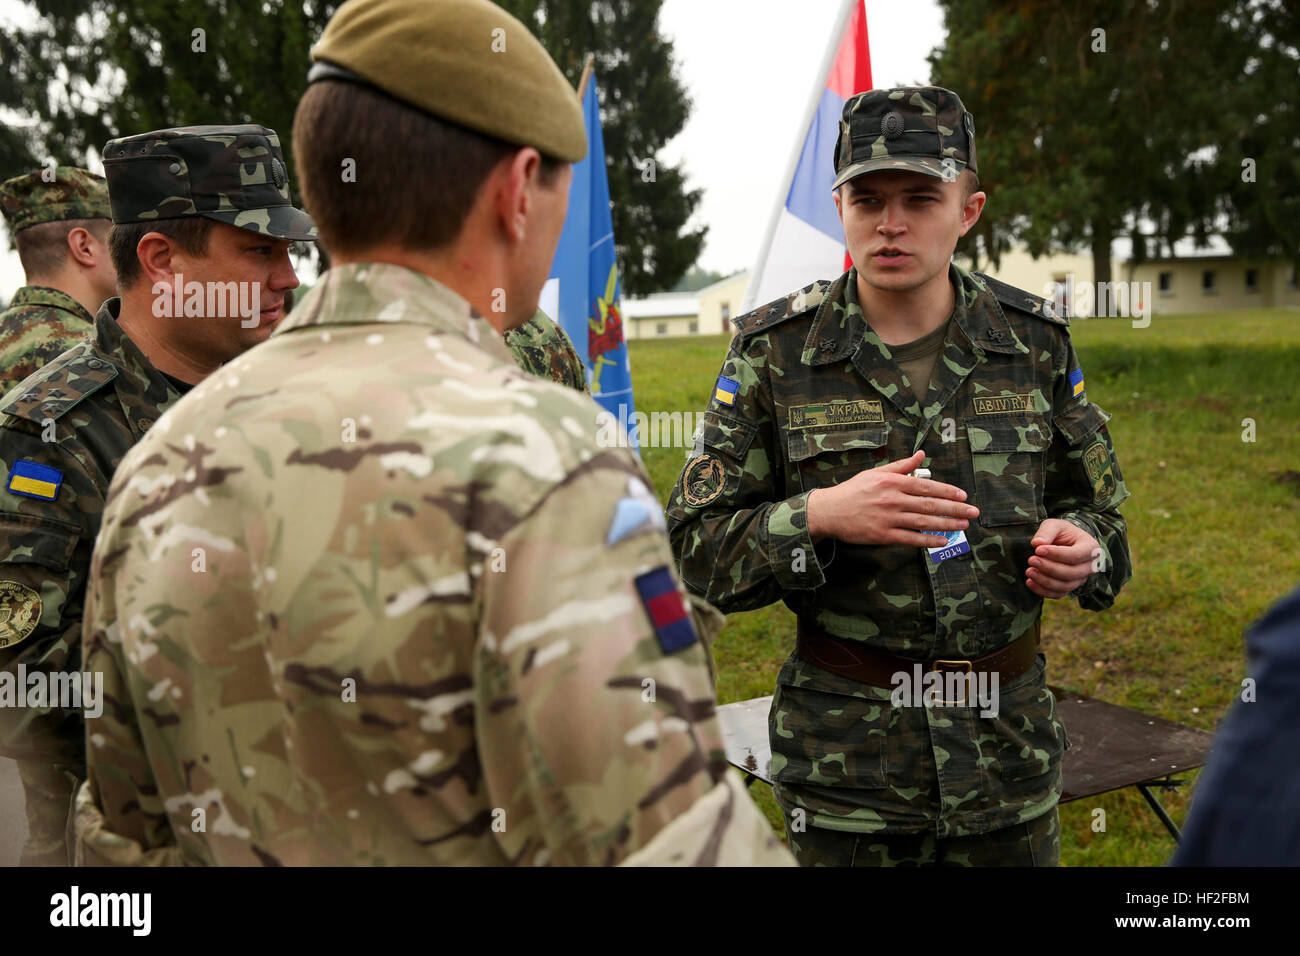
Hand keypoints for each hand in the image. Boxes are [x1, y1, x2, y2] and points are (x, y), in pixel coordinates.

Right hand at [806, 450, 978, 546]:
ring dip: (947, 524)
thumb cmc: (853, 491)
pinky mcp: (883, 535)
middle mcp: (893, 499)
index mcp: (893, 481)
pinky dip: (928, 540)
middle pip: (930, 504)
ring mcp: (889, 518)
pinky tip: (942, 541)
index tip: (963, 496)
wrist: (829, 511)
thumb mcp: (876, 473)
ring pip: (924, 521)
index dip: (948, 491)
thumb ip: (901, 466)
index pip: (927, 486)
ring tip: (963, 526)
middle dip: (955, 509)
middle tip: (973, 512)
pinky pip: (911, 539)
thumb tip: (921, 455)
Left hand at [1026, 518, 1100, 598]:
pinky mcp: (1070, 587)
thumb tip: (1037, 543)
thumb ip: (1047, 531)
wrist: (1064, 543)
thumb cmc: (1061, 532)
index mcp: (1091, 548)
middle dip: (1049, 568)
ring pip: (1065, 586)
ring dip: (1045, 581)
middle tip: (1031, 560)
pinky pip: (1058, 594)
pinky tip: (1030, 582)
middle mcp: (1090, 566)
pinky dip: (1043, 591)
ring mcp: (1081, 579)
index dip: (1056, 554)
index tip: (1038, 550)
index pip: (1076, 555)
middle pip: (1071, 573)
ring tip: (1029, 571)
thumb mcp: (1055, 525)